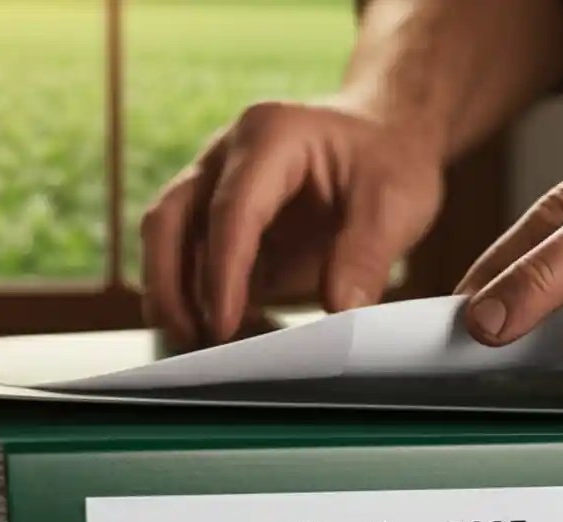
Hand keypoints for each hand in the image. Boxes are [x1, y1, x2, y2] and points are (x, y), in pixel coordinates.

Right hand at [140, 101, 443, 347]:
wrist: (385, 137)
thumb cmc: (389, 161)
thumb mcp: (397, 202)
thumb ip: (366, 255)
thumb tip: (339, 308)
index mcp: (271, 137)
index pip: (231, 210)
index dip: (222, 273)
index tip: (223, 326)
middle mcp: (227, 155)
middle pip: (168, 218)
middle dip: (168, 284)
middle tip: (191, 340)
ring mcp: (214, 185)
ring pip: (165, 237)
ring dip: (171, 293)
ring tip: (198, 343)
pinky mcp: (216, 219)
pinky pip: (189, 258)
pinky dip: (193, 297)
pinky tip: (222, 332)